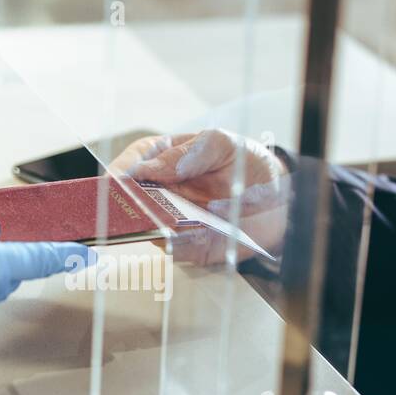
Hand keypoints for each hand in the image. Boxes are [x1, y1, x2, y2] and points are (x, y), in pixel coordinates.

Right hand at [114, 129, 289, 264]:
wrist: (278, 197)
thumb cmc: (245, 163)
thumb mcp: (223, 144)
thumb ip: (194, 152)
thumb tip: (159, 167)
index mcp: (163, 158)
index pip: (132, 163)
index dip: (120, 173)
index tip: (117, 181)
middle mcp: (161, 191)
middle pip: (130, 200)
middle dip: (125, 206)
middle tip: (128, 208)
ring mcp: (171, 219)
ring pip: (147, 228)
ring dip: (149, 228)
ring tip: (157, 224)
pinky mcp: (187, 244)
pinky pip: (175, 250)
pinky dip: (178, 246)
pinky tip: (185, 238)